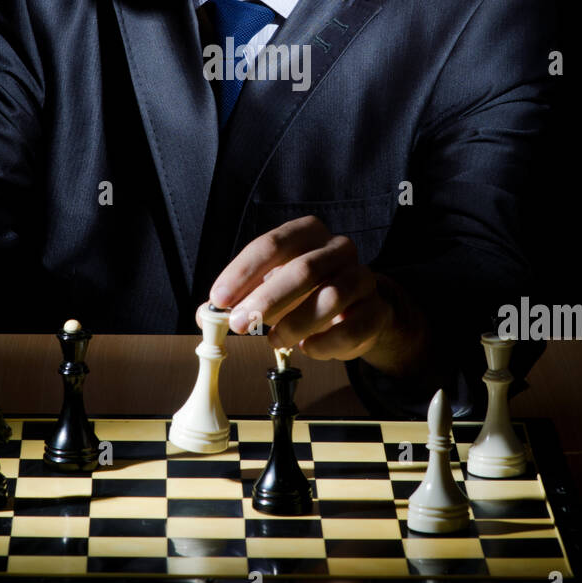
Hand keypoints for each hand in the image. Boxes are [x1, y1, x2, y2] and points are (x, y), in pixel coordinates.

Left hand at [208, 215, 428, 375]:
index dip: (243, 272)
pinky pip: (352, 326)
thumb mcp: (269, 289)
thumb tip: (204, 314)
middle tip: (239, 324)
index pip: (272, 244)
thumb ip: (238, 299)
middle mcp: (338, 248)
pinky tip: (307, 349)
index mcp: (307, 233)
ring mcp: (362, 277)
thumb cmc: (306, 294)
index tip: (219, 299)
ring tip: (274, 339)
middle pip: (304, 268)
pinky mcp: (377, 309)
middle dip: (267, 299)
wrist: (359, 310)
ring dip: (296, 322)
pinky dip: (325, 342)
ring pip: (331, 296)